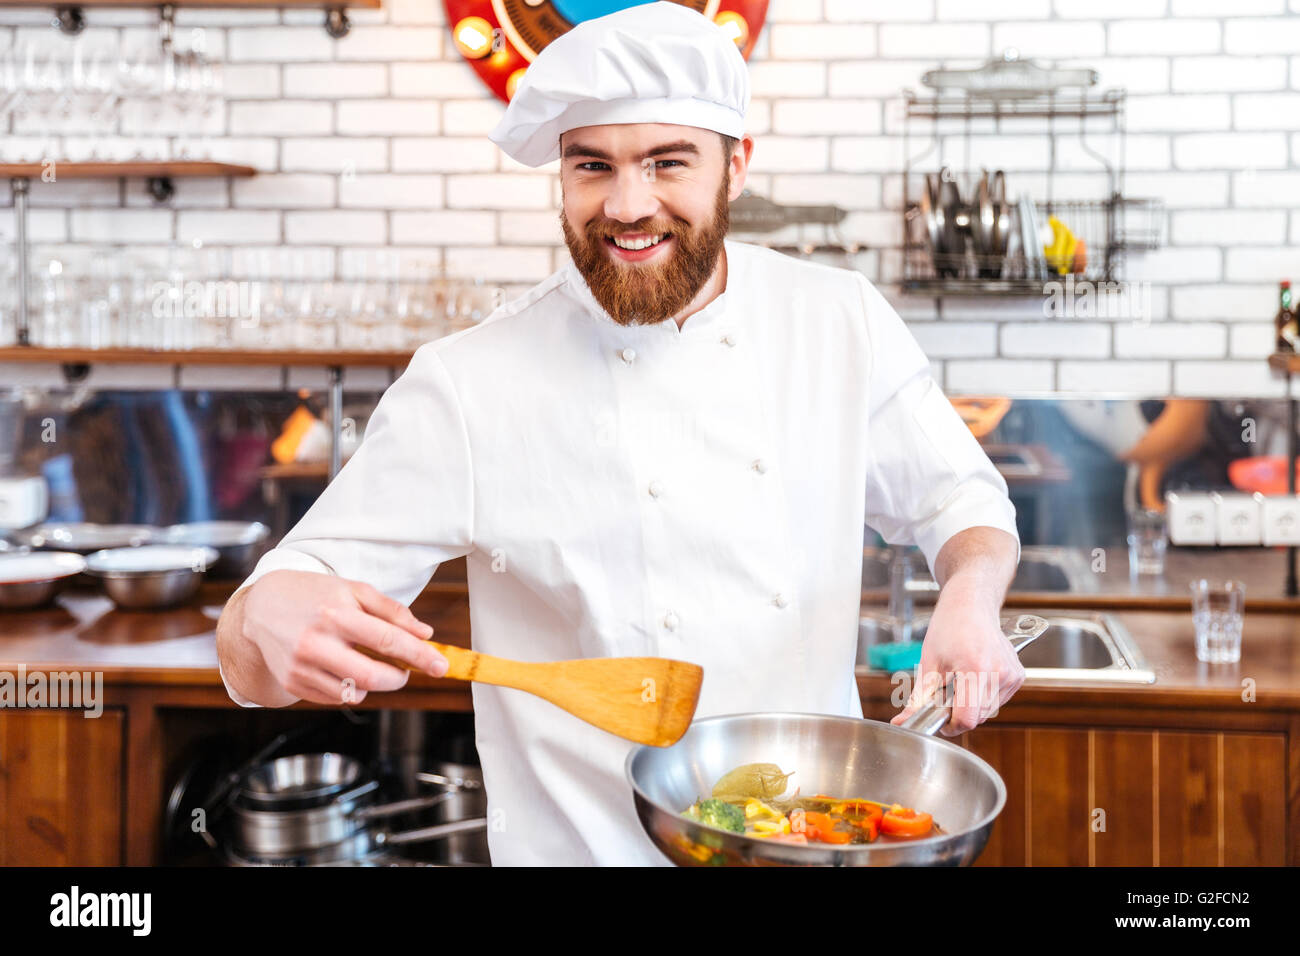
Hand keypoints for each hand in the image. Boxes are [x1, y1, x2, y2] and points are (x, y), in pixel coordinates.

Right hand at [237, 570, 447, 705]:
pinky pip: (336, 699)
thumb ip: (391, 611)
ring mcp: (302, 666)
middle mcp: (317, 642)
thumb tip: (424, 634)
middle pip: (372, 676)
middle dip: (399, 678)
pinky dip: (350, 689)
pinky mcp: (293, 683)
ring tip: (367, 663)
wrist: (261, 607)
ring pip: (355, 693)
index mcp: (337, 613)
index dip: (419, 655)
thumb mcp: (354, 590)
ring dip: (373, 684)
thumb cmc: (315, 595)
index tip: (441, 666)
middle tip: (406, 672)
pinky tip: (343, 669)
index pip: (387, 639)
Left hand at [889, 580, 1023, 736]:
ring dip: (972, 705)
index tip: (939, 717)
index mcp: (976, 669)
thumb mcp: (928, 662)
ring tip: (961, 679)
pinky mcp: (1018, 675)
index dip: (949, 724)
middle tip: (946, 691)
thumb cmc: (949, 627)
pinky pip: (999, 701)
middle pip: (977, 717)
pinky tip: (975, 676)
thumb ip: (918, 698)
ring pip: (989, 711)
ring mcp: (1012, 675)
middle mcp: (999, 673)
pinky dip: (984, 696)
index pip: (967, 719)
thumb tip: (902, 722)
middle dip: (959, 712)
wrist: (971, 604)